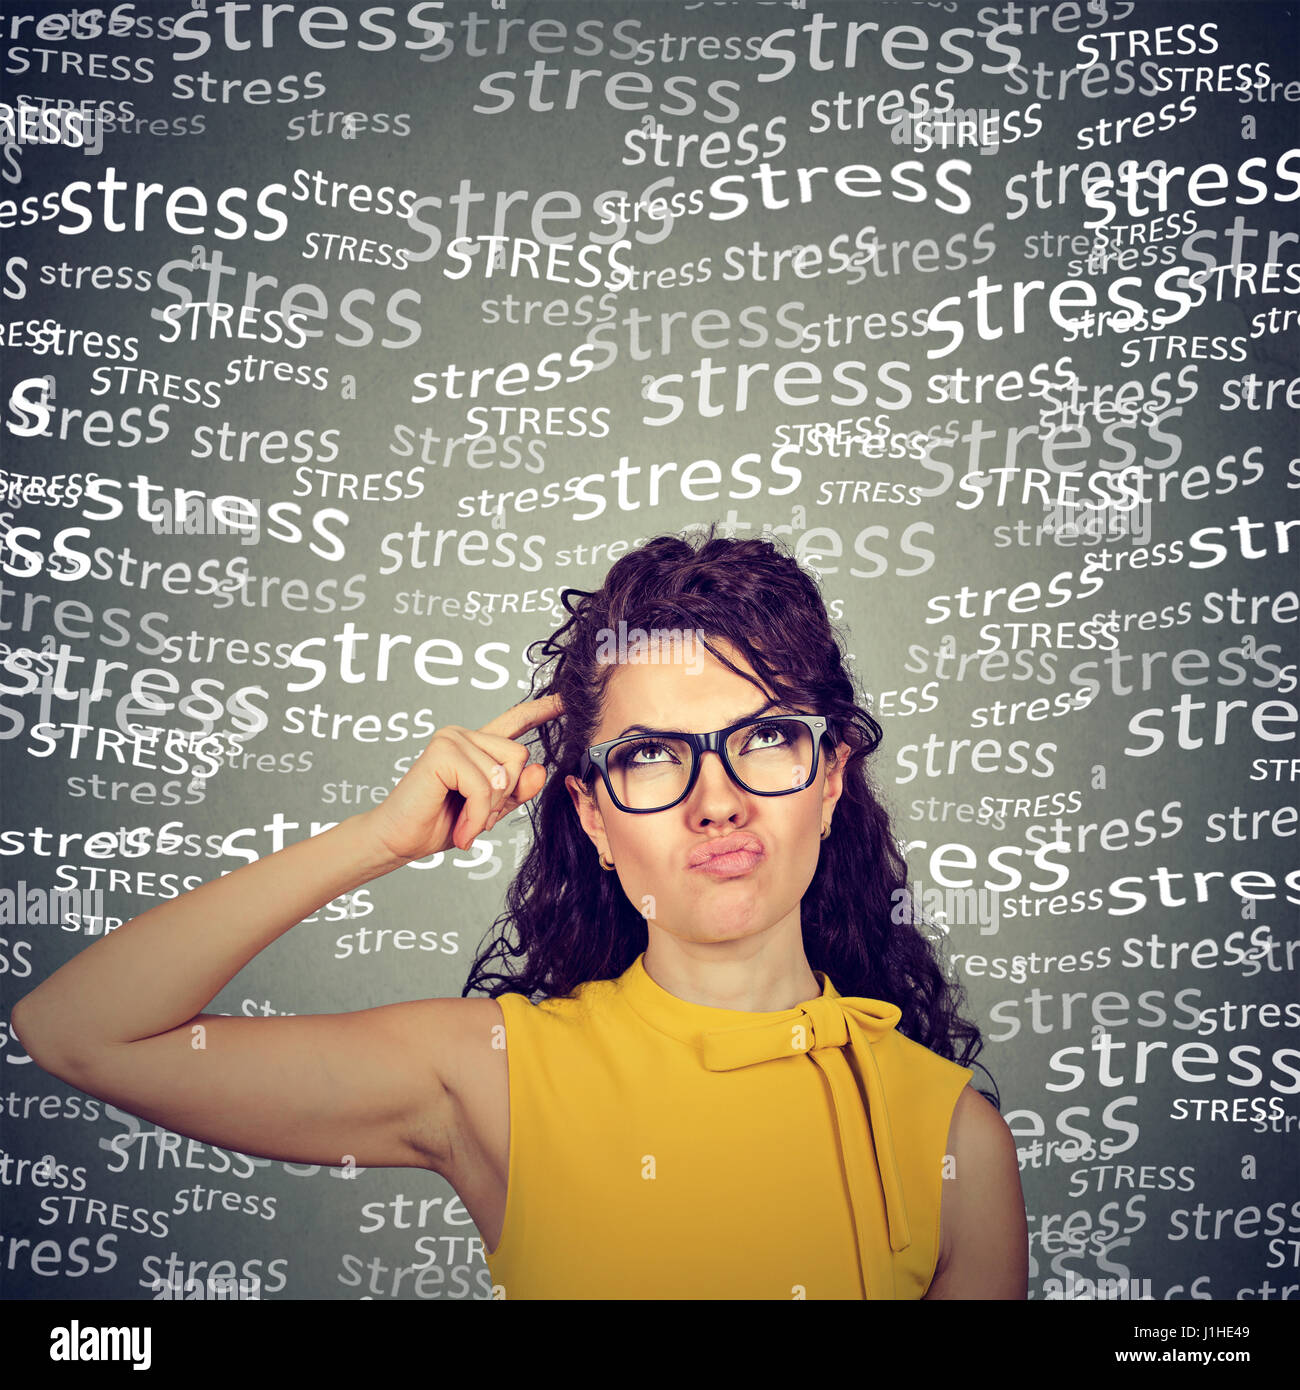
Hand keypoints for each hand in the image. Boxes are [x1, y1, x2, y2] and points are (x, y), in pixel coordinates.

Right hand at [360, 694, 563, 863]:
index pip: (516, 720)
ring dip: (487, 811)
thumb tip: (541, 769)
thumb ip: (516, 790)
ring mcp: (452, 739)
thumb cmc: (441, 823)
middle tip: (479, 818)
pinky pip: (483, 786)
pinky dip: (476, 814)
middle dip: (505, 796)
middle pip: (520, 756)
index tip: (566, 700)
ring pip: (503, 775)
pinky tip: (462, 827)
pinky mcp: (442, 753)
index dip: (542, 710)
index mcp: (478, 746)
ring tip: (466, 823)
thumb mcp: (489, 809)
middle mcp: (464, 735)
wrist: (400, 840)